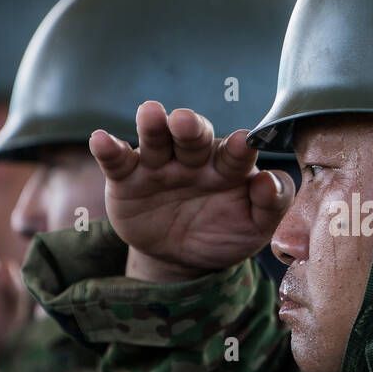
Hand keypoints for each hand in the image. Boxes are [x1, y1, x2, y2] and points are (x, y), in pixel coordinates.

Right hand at [91, 101, 294, 283]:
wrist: (182, 258)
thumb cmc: (225, 232)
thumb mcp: (256, 227)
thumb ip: (271, 204)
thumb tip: (269, 180)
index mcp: (229, 168)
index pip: (236, 153)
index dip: (240, 147)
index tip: (245, 141)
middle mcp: (195, 160)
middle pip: (194, 138)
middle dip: (190, 127)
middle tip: (186, 121)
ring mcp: (160, 166)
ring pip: (156, 140)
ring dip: (152, 126)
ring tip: (149, 113)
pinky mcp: (128, 178)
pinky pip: (117, 161)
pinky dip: (108, 149)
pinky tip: (100, 140)